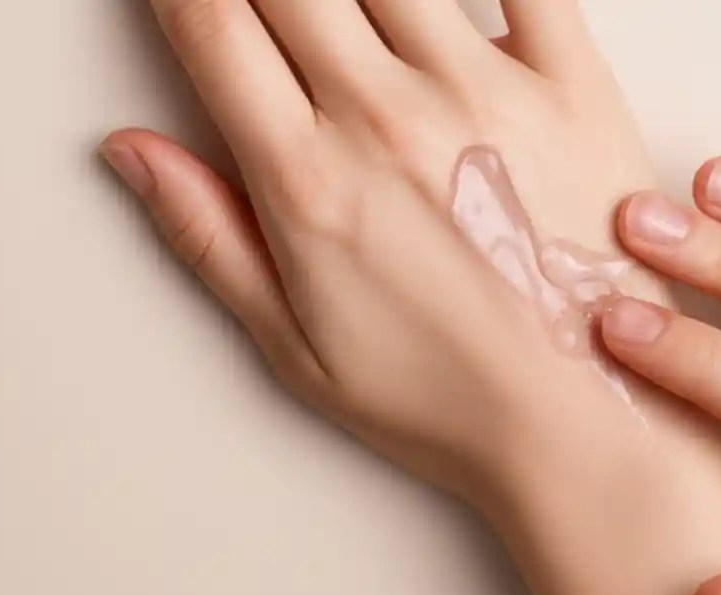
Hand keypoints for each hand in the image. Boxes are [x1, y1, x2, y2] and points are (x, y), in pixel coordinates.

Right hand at [101, 0, 665, 505]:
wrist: (588, 427)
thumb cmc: (453, 402)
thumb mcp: (297, 348)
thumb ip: (208, 237)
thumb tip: (132, 150)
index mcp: (311, 182)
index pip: (210, 21)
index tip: (195, 5)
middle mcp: (391, 120)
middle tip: (276, 19)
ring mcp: (489, 95)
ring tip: (354, 22)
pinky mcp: (575, 90)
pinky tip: (446, 8)